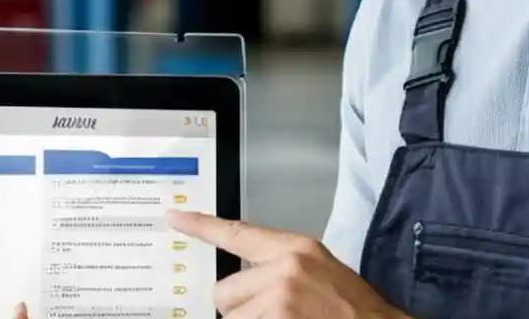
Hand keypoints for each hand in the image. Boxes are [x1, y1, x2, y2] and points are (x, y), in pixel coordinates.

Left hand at [167, 211, 407, 318]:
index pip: (236, 233)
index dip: (201, 226)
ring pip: (232, 317)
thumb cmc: (352, 306)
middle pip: (224, 291)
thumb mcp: (317, 269)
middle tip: (271, 312)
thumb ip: (279, 266)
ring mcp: (279, 300)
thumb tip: (244, 277)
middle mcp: (283, 269)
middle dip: (240, 308)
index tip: (175, 219)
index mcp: (294, 248)